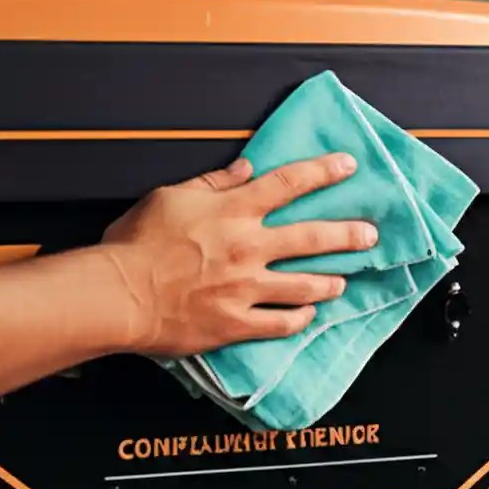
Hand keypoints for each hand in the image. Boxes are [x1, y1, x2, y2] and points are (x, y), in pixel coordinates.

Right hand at [102, 153, 376, 355]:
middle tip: (370, 235)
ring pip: (306, 284)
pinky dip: (300, 318)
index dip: (323, 171)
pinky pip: (282, 323)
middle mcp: (249, 247)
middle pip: (313, 237)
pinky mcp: (238, 323)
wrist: (118, 295)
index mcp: (233, 211)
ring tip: (343, 281)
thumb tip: (245, 167)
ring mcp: (247, 288)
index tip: (349, 165)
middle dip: (348, 234)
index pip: (289, 183)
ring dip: (330, 281)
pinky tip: (308, 315)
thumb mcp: (170, 197)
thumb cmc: (136, 244)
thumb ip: (213, 183)